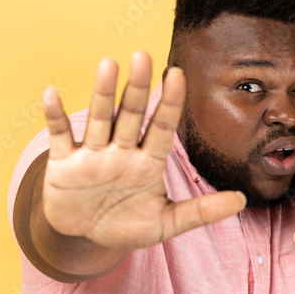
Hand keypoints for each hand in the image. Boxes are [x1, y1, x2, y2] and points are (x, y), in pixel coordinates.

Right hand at [40, 51, 246, 249]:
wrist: (84, 237)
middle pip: (131, 115)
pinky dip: (55, 116)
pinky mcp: (63, 164)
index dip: (169, 102)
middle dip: (137, 88)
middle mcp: (121, 151)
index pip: (162, 128)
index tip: (177, 74)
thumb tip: (242, 201)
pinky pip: (60, 136)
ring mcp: (92, 155)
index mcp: (147, 162)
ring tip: (109, 64)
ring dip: (102, 93)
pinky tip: (52, 94)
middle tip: (144, 56)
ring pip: (99, 119)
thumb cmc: (126, 225)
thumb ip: (201, 212)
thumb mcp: (165, 224)